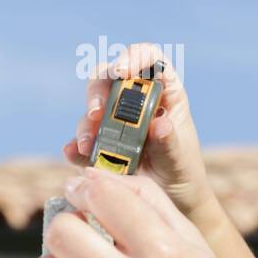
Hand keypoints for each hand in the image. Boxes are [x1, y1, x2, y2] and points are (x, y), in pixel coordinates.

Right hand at [64, 42, 220, 231]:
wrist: (173, 200)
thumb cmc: (182, 169)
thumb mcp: (180, 157)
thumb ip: (169, 141)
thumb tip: (159, 125)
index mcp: (164, 93)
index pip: (149, 59)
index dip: (134, 56)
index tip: (122, 71)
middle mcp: (136, 101)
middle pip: (109, 77)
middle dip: (98, 91)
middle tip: (97, 113)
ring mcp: (114, 120)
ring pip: (92, 107)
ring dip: (86, 123)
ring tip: (88, 145)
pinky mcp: (99, 142)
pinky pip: (81, 138)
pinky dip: (74, 146)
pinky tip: (74, 154)